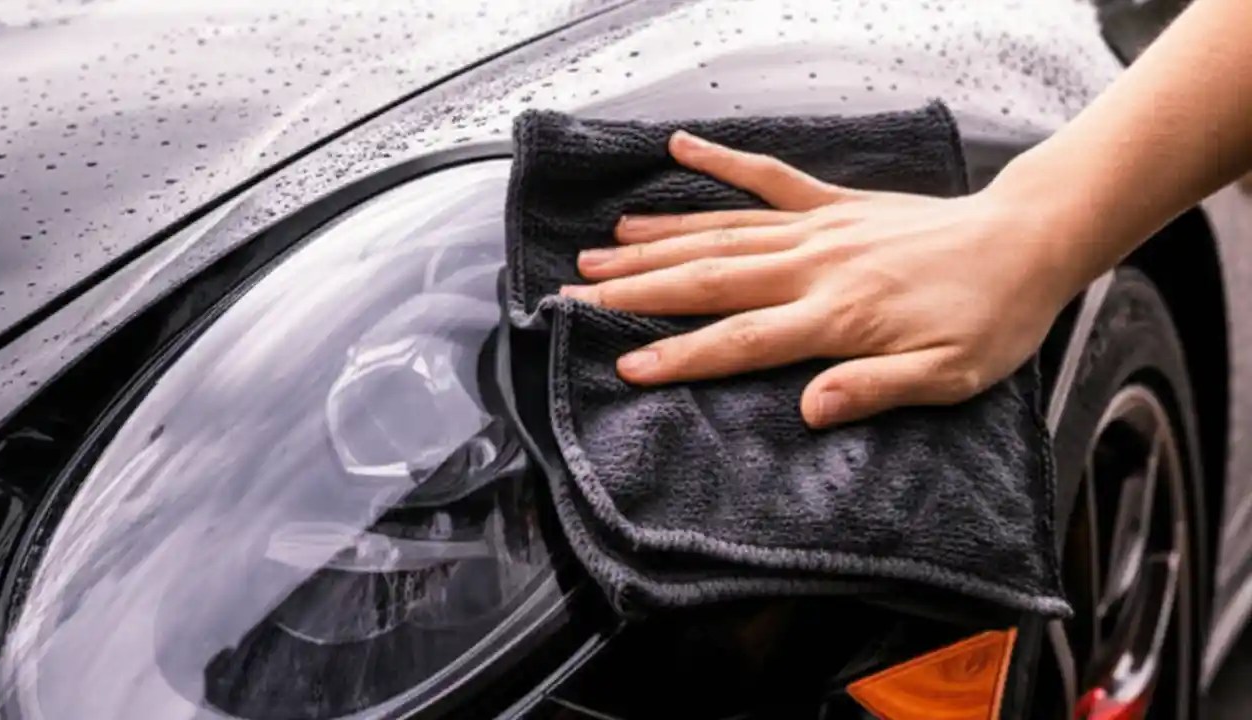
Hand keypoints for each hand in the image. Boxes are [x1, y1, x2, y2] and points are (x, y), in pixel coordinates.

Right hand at [560, 130, 1091, 427]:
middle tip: (576, 295)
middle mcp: (816, 266)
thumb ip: (874, 390)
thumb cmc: (990, 318)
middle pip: (711, 278)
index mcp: (838, 316)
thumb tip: (808, 410)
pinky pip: (770, 178)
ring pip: (723, 230)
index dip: (678, 354)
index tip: (623, 364)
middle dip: (637, 290)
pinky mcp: (834, 203)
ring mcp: (820, 228)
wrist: (1026, 242)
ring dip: (658, 239)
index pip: (740, 340)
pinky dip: (723, 162)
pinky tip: (680, 148)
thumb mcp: (948, 376)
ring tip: (600, 247)